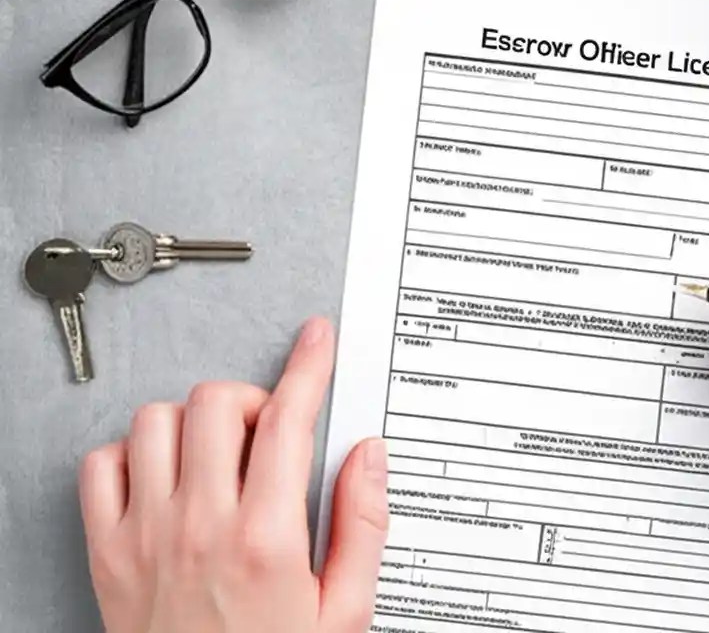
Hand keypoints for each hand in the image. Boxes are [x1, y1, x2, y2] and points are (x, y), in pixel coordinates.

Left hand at [78, 318, 388, 632]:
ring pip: (156, 422)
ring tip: (219, 452)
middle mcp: (200, 525)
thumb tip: (367, 457)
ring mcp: (145, 535)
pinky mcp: (107, 551)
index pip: (287, 420)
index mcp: (266, 538)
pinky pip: (101, 465)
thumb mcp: (345, 611)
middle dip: (251, 398)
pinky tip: (166, 476)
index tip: (315, 341)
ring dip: (193, 422)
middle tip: (270, 427)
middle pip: (216, 404)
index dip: (307, 367)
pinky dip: (132, 454)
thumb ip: (362, 526)